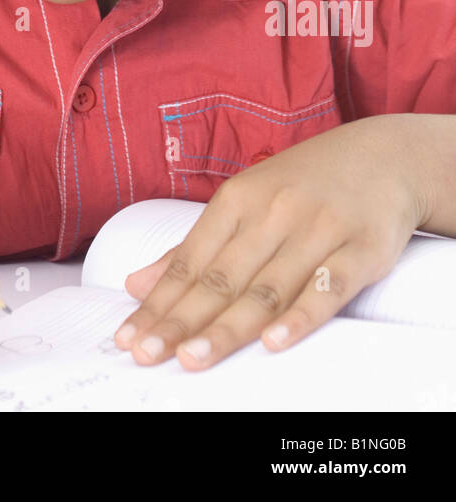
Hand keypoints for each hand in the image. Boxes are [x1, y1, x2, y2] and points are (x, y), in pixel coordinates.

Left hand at [113, 114, 431, 370]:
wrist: (384, 157)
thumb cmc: (305, 184)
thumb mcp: (246, 200)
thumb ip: (194, 247)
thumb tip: (138, 284)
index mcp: (239, 198)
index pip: (190, 260)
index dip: (158, 301)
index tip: (130, 337)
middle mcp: (274, 212)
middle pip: (222, 278)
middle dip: (181, 320)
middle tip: (148, 353)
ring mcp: (318, 230)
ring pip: (267, 288)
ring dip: (227, 327)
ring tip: (194, 357)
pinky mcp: (361, 249)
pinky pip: (327, 288)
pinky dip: (300, 316)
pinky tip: (274, 341)